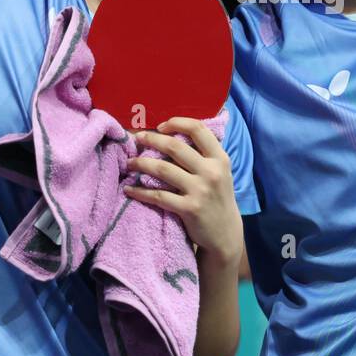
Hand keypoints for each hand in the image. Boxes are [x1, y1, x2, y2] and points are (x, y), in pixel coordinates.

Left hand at [123, 118, 242, 264]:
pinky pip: (158, 196)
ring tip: (130, 163)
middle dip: (151, 139)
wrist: (225, 233)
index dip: (177, 122)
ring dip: (141, 163)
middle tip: (137, 139)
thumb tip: (173, 135)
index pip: (199, 129)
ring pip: (163, 169)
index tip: (161, 126)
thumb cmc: (218, 198)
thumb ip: (204, 155)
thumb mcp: (220, 172)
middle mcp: (211, 171)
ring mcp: (200, 190)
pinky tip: (129, 189)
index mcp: (220, 158)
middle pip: (175, 146)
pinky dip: (140, 191)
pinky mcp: (189, 209)